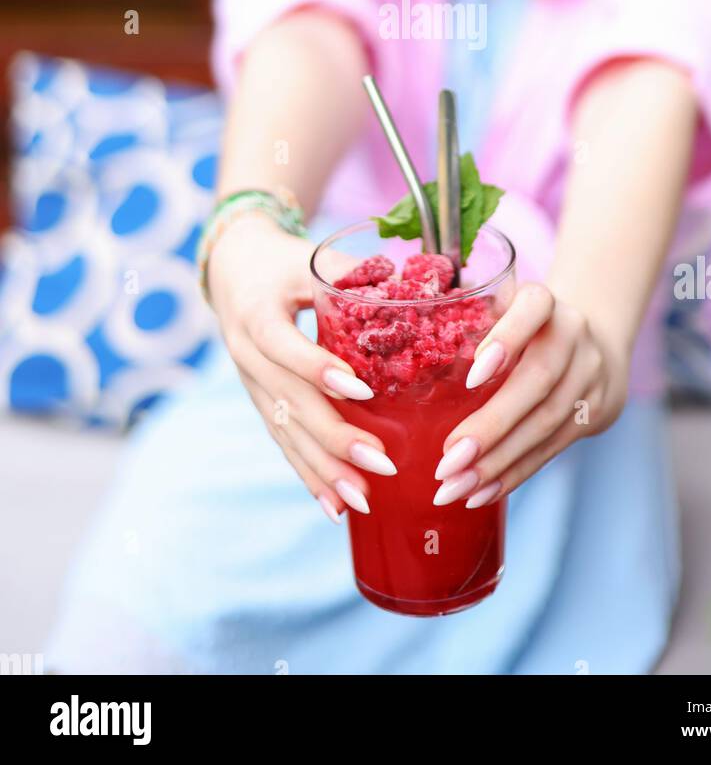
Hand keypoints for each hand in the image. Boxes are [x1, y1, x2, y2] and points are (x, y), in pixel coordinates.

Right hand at [206, 212, 398, 523]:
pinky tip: (335, 507)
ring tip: (362, 499)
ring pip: (284, 433)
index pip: (284, 346)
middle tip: (381, 463)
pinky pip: (283, 442)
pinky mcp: (259, 402)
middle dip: (334, 438)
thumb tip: (425, 285)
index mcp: (257, 312)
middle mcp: (246, 354)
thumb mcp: (312, 257)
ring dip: (323, 470)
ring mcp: (249, 384)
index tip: (363, 392)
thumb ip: (357, 274)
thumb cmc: (282, 262)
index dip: (319, 369)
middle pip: (289, 403)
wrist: (231, 271)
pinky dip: (308, 476)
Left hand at [432, 282, 630, 507]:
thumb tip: (401, 366)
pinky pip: (552, 448)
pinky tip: (482, 493)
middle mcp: (573, 333)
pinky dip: (515, 473)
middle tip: (448, 461)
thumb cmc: (522, 327)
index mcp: (544, 301)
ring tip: (456, 487)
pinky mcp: (592, 412)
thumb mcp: (501, 310)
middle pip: (538, 381)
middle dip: (491, 426)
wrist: (595, 345)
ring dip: (498, 462)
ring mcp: (588, 375)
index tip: (473, 375)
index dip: (507, 339)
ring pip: (545, 423)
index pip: (534, 308)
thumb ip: (468, 325)